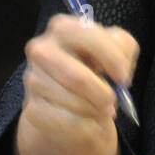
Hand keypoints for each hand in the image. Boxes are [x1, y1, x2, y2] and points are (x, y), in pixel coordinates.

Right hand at [17, 13, 138, 154]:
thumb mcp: (117, 47)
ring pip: (72, 104)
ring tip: (101, 109)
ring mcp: (32, 80)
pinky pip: (64, 123)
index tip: (123, 78)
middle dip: (103, 95)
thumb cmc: (97, 65)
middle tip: (112, 101)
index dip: (113, 59)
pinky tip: (89, 121)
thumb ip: (124, 49)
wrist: (70, 95)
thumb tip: (119, 75)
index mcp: (64, 28)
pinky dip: (85, 127)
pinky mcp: (31, 108)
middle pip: (77, 79)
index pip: (89, 37)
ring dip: (95, 111)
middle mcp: (41, 50)